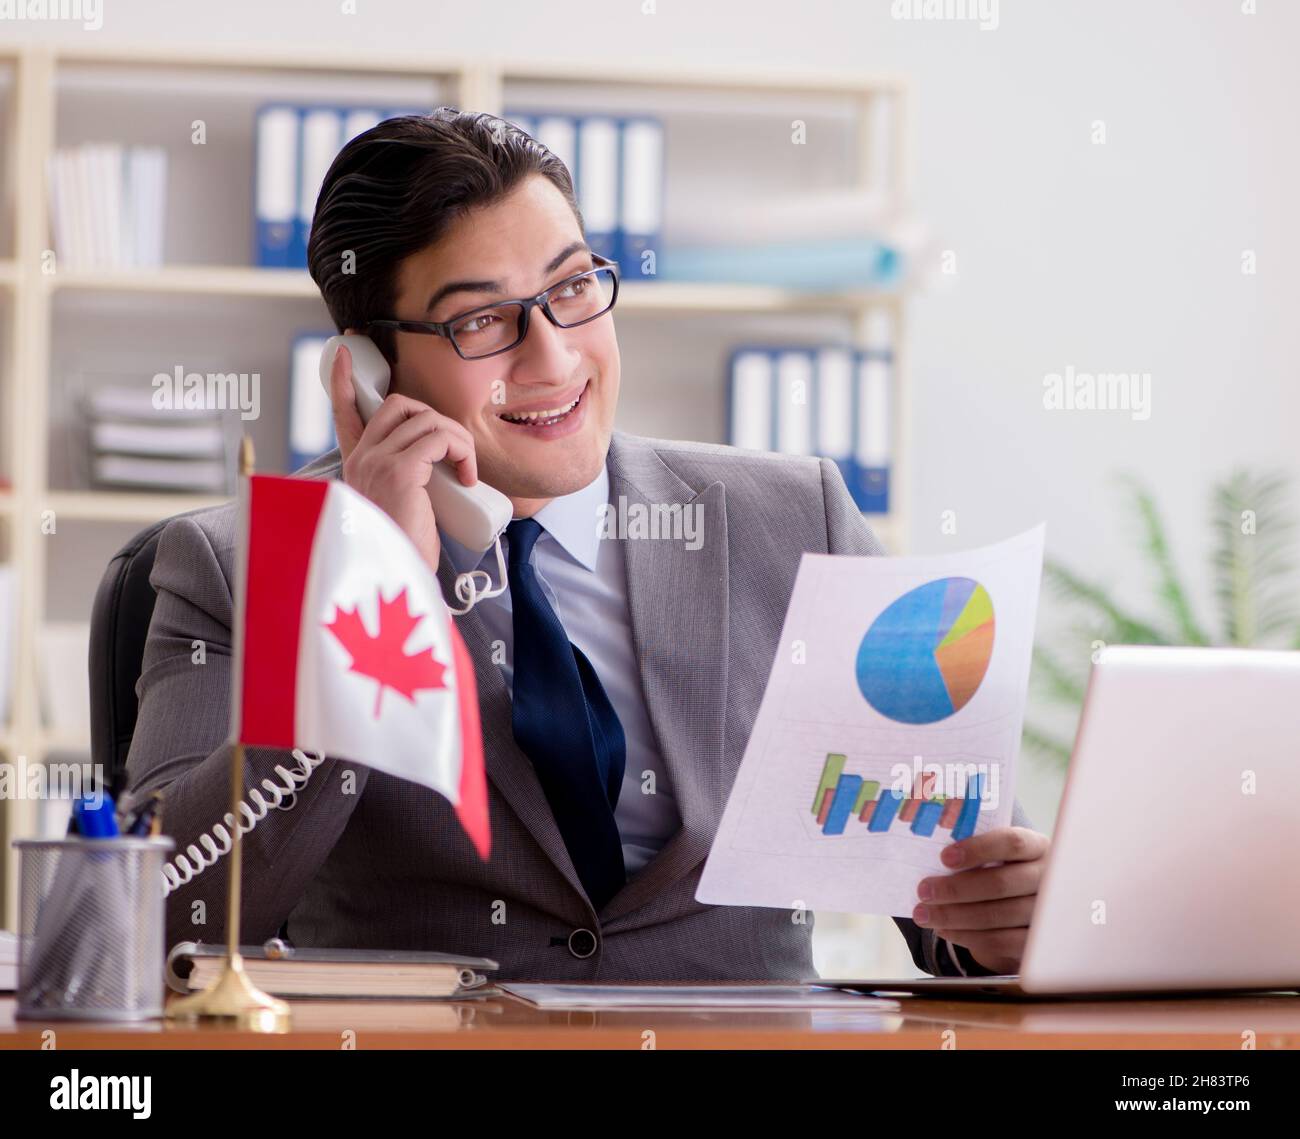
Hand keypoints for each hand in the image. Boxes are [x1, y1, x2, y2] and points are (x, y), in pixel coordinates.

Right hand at [328, 342, 477, 572]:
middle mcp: (360, 459)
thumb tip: (442, 469)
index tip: (346, 353)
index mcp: (357, 466)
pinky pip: (440, 437)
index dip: (345, 381)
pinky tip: (467, 477)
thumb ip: (410, 483)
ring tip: (465, 471)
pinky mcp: (400, 470)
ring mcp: (377, 462)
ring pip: (426, 419)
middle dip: (435, 417)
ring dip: (458, 440)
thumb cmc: (407, 550)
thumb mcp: (405, 509)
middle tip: (454, 452)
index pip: (345, 413)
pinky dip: (462, 450)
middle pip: (399, 405)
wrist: (399, 578)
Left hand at [912, 826, 1049, 974]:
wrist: (1026, 904)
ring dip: (955, 916)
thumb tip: (928, 857)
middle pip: (1001, 883)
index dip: (978, 849)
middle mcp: (1049, 878)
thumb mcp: (996, 855)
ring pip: (997, 915)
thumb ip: (973, 852)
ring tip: (925, 915)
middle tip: (923, 891)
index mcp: (1037, 846)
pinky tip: (945, 930)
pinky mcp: (1038, 941)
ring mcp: (1047, 912)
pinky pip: (1001, 942)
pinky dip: (968, 937)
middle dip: (956, 889)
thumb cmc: (1002, 869)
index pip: (1012, 842)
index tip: (944, 857)